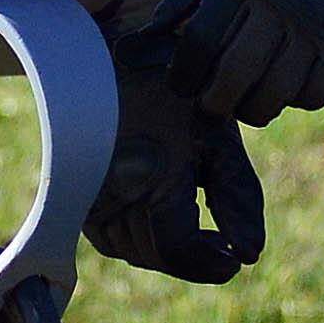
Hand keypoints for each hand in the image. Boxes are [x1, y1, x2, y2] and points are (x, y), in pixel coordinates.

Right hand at [88, 67, 265, 283]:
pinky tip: (161, 213)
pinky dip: (138, 234)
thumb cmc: (170, 90)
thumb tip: (250, 255)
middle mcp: (105, 196)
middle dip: (191, 255)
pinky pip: (109, 235)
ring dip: (164, 247)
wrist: (107, 58)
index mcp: (145, 181)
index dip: (210, 264)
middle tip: (222, 243)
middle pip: (154, 255)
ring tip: (196, 228)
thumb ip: (237, 199)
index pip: (177, 252)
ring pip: (130, 249)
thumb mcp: (216, 137)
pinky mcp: (72, 197)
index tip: (235, 261)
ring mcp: (83, 198)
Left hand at [145, 0, 323, 123]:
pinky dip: (294, 101)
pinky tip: (287, 88)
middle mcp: (280, 2)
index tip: (182, 85)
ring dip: (252, 109)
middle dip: (214, 101)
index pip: (202, 39)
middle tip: (210, 106)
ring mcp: (317, 28)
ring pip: (273, 93)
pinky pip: (311, 95)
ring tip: (245, 104)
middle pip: (234, 74)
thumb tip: (147, 34)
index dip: (185, 72)